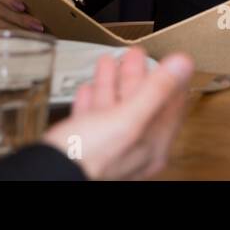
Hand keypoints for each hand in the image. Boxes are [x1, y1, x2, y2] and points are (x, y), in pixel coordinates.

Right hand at [43, 49, 193, 179]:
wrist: (47, 176)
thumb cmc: (88, 157)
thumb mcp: (128, 118)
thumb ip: (156, 91)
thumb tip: (182, 66)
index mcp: (150, 144)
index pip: (168, 108)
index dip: (169, 80)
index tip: (169, 59)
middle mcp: (131, 149)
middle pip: (139, 105)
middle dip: (136, 76)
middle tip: (134, 54)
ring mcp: (107, 149)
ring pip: (113, 110)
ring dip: (112, 83)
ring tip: (108, 61)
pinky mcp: (83, 147)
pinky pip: (92, 120)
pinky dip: (91, 101)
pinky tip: (87, 89)